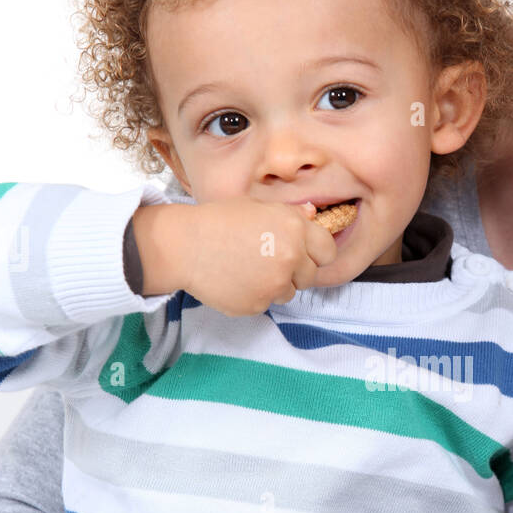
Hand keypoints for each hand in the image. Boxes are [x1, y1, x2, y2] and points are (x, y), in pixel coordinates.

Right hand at [133, 192, 338, 310]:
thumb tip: (313, 214)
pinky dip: (255, 295)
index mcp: (294, 229)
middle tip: (269, 260)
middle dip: (296, 271)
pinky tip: (236, 280)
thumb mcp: (256, 207)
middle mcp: (290, 258)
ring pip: (289, 292)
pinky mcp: (257, 305)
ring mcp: (274, 285)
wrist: (184, 246)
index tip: (304, 253)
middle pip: (310, 276)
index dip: (316, 253)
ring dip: (276, 284)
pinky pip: (266, 303)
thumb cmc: (218, 221)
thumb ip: (290, 214)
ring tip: (249, 269)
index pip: (328, 251)